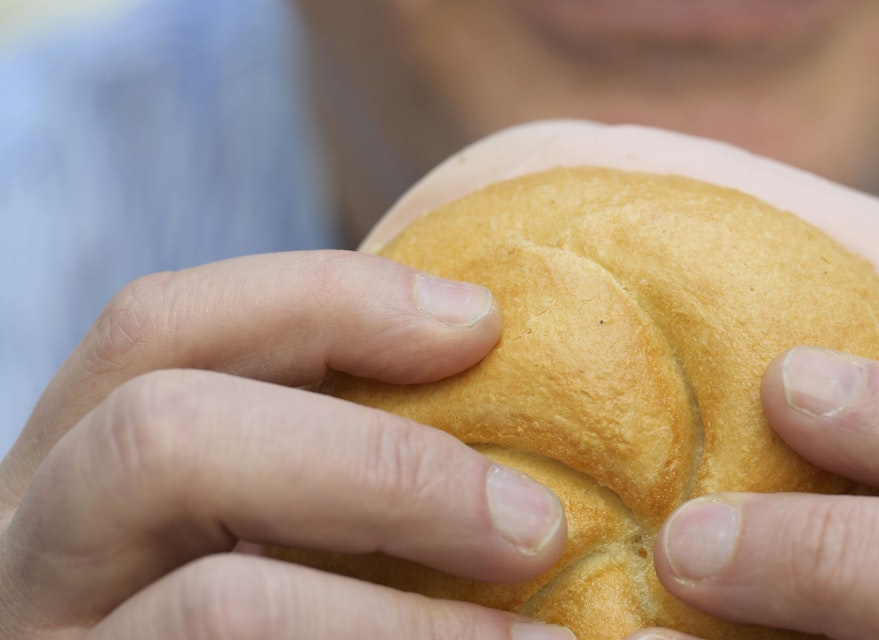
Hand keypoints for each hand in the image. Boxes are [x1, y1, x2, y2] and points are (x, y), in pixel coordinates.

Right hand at [0, 251, 570, 639]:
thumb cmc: (285, 612)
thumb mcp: (260, 527)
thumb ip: (316, 465)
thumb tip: (480, 351)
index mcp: (70, 483)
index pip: (156, 329)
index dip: (325, 300)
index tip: (483, 325)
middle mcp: (28, 574)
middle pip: (162, 439)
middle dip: (379, 467)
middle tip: (534, 524)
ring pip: (218, 606)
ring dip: (408, 621)